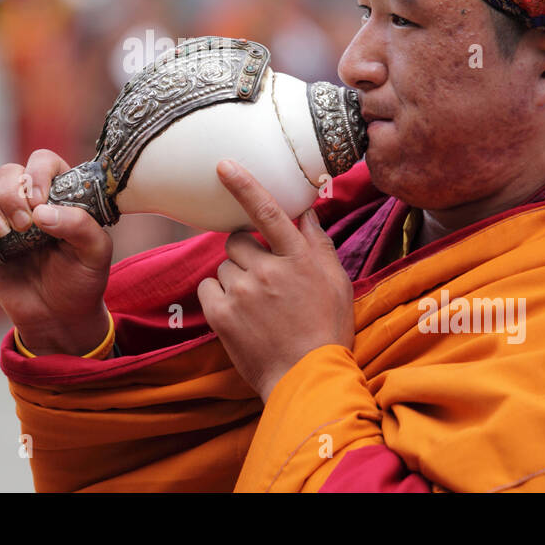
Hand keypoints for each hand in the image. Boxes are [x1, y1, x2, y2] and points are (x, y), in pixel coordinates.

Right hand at [0, 149, 112, 354]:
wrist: (58, 316)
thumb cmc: (81, 279)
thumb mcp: (95, 253)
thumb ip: (80, 226)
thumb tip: (41, 212)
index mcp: (60, 194)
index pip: (43, 161)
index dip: (37, 175)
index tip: (39, 204)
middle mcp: (30, 199)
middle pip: (9, 171)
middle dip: (12, 195)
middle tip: (24, 227)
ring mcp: (4, 216)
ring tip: (3, 234)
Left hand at [197, 159, 354, 400]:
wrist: (306, 379)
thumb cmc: (327, 330)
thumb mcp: (336, 282)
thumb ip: (317, 244)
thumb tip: (305, 210)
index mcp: (298, 259)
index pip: (268, 211)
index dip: (244, 184)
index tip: (223, 165)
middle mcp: (268, 270)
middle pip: (237, 240)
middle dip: (245, 252)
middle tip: (263, 278)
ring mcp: (242, 293)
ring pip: (223, 265)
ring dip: (234, 276)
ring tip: (256, 305)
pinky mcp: (221, 314)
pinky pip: (207, 286)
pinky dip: (218, 295)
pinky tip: (239, 314)